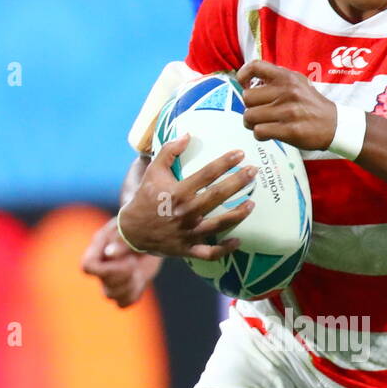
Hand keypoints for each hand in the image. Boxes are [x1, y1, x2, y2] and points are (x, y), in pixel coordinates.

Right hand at [82, 217, 163, 309]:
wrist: (152, 231)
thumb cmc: (141, 225)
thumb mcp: (135, 228)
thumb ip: (123, 239)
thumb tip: (110, 254)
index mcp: (99, 246)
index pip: (89, 267)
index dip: (108, 270)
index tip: (129, 261)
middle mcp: (102, 263)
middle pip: (104, 286)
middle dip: (125, 278)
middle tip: (135, 263)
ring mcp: (111, 277)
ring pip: (111, 296)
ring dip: (130, 287)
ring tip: (139, 272)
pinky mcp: (124, 286)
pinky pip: (122, 303)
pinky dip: (134, 295)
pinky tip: (141, 281)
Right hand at [117, 136, 256, 258]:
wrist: (132, 230)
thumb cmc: (146, 198)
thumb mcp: (153, 172)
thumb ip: (168, 151)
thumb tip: (187, 134)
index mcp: (178, 192)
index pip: (206, 174)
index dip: (225, 162)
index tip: (240, 154)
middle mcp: (186, 212)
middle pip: (218, 195)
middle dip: (238, 182)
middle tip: (254, 172)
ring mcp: (188, 232)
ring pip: (219, 224)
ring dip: (238, 214)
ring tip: (252, 204)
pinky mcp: (188, 248)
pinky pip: (210, 253)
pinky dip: (224, 249)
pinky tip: (238, 240)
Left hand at [239, 60, 337, 150]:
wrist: (334, 124)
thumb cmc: (311, 104)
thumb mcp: (297, 83)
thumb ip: (276, 80)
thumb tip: (250, 83)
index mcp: (286, 77)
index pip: (256, 66)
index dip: (243, 75)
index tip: (244, 85)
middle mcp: (286, 91)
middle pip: (247, 98)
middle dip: (249, 107)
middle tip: (258, 113)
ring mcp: (288, 111)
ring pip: (250, 116)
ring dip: (252, 123)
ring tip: (262, 124)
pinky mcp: (290, 130)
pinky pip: (259, 131)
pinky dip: (260, 134)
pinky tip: (268, 133)